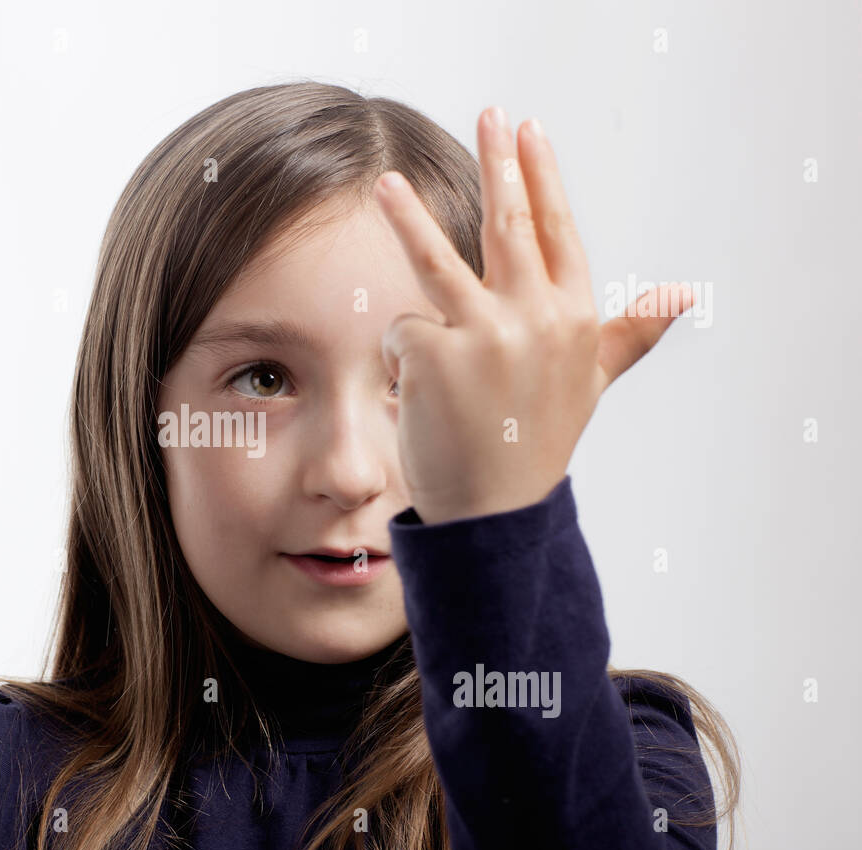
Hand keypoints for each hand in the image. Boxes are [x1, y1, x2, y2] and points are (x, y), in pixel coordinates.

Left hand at [375, 107, 693, 524]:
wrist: (495, 513)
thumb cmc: (536, 443)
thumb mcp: (589, 383)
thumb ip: (629, 332)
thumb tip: (683, 292)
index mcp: (575, 320)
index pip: (559, 233)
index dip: (543, 179)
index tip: (530, 131)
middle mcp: (537, 320)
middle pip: (511, 225)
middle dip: (501, 164)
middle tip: (491, 114)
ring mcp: (485, 335)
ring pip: (438, 260)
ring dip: (411, 217)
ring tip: (386, 184)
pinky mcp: (436, 355)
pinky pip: (404, 332)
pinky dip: (404, 359)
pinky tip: (420, 395)